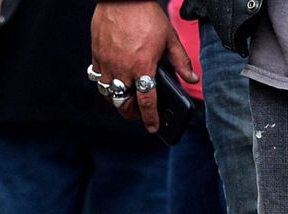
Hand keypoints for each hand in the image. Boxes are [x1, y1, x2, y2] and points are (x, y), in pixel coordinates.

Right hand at [90, 0, 196, 132]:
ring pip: (109, 95)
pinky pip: (99, 79)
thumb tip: (191, 78)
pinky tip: (114, 80)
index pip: (146, 101)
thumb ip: (180, 61)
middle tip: (139, 113)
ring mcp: (107, 65)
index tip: (152, 127)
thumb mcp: (169, 37)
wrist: (121, 0)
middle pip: (123, 104)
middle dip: (132, 113)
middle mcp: (122, 70)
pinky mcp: (96, 58)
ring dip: (118, 100)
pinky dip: (107, 84)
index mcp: (142, 66)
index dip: (150, 118)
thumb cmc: (145, 15)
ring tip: (127, 96)